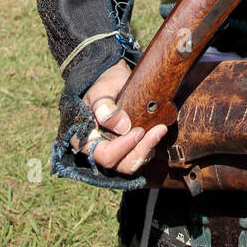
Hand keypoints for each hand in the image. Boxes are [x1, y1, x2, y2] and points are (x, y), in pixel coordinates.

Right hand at [71, 60, 167, 175]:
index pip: (104, 154)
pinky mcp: (129, 148)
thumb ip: (105, 107)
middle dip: (140, 150)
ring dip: (148, 149)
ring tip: (160, 129)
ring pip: (133, 163)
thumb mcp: (100, 91)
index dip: (122, 147)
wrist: (115, 81)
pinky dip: (150, 146)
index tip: (138, 131)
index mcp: (86, 140)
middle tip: (157, 131)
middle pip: (121, 164)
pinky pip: (141, 156)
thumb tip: (123, 127)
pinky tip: (158, 131)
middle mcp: (100, 150)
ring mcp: (116, 151)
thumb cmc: (104, 86)